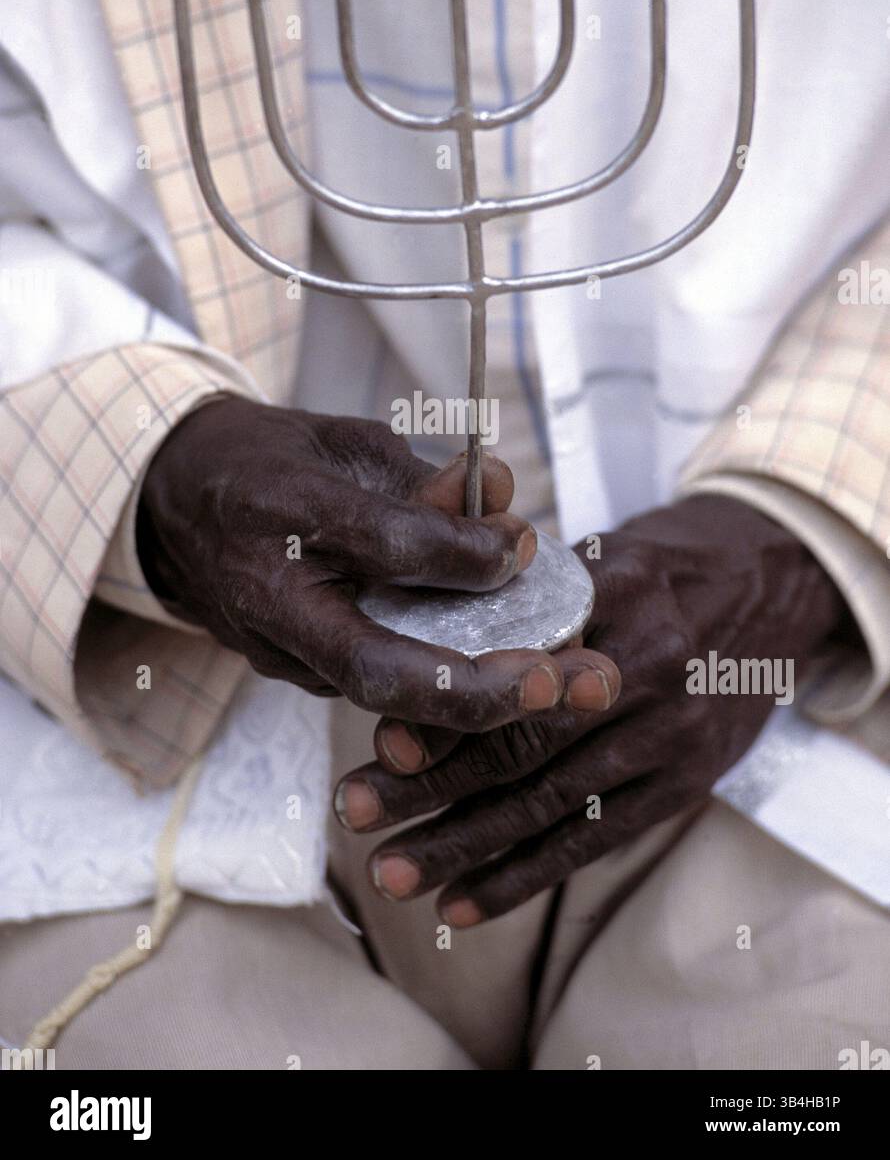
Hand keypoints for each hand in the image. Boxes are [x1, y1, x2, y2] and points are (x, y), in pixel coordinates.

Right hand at [136, 396, 615, 728]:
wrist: (175, 505)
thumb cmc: (271, 461)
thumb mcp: (343, 442)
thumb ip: (421, 478)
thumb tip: (503, 499)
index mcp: (281, 512)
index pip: (384, 544)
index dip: (461, 551)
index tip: (523, 545)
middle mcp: (273, 600)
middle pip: (379, 668)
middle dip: (477, 687)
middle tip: (557, 681)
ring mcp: (279, 652)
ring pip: (387, 699)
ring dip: (486, 704)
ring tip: (573, 690)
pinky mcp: (297, 677)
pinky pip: (383, 694)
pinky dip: (456, 693)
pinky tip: (527, 683)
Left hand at [334, 493, 847, 923]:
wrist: (769, 589)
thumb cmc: (659, 568)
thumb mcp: (600, 554)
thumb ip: (526, 601)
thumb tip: (415, 660)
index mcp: (617, 597)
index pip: (520, 668)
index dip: (448, 713)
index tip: (378, 740)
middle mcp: (647, 669)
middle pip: (525, 743)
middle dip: (431, 787)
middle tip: (356, 814)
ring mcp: (672, 735)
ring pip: (551, 803)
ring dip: (464, 845)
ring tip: (391, 872)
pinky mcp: (685, 783)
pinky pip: (594, 839)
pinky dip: (524, 877)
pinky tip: (463, 905)